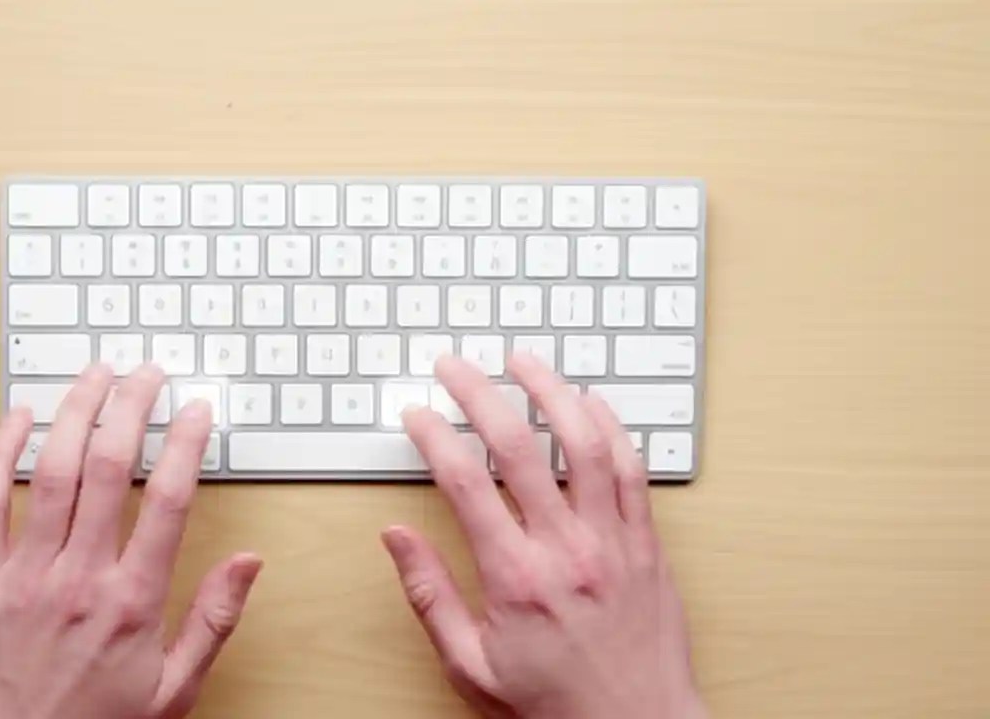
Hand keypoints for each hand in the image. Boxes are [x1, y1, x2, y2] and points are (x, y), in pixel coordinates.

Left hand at [0, 364, 261, 718]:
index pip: (169, 499)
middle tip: (146, 373)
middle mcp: (79, 576)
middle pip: (110, 467)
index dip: (186, 443)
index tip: (196, 410)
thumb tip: (248, 561)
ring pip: (53, 471)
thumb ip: (214, 620)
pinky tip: (20, 417)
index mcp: (133, 600)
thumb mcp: (174, 690)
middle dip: (132, 407)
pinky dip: (1, 452)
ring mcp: (24, 574)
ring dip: (76, 412)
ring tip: (95, 375)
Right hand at [382, 354, 705, 718]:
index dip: (436, 436)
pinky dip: (611, 427)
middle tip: (456, 365)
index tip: (418, 413)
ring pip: (584, 443)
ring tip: (524, 360)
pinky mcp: (647, 544)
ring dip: (551, 391)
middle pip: (519, 446)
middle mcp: (567, 549)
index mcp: (516, 578)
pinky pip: (632, 469)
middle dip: (480, 393)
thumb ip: (430, 595)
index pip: (465, 483)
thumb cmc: (554, 706)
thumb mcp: (470, 665)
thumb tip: (397, 538)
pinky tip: (590, 403)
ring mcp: (613, 541)